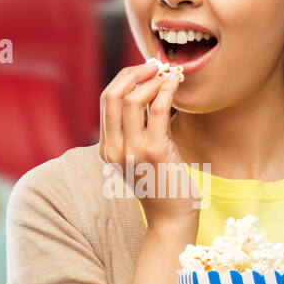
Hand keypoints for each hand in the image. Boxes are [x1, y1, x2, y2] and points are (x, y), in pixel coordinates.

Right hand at [99, 58, 199, 230]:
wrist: (171, 218)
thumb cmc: (162, 184)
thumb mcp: (140, 156)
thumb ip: (136, 131)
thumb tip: (147, 91)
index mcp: (107, 148)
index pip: (107, 100)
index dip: (125, 78)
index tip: (145, 69)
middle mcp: (114, 149)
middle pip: (114, 95)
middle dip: (135, 73)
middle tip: (155, 65)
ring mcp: (133, 152)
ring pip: (133, 99)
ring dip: (152, 81)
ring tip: (168, 75)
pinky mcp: (155, 153)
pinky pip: (158, 110)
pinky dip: (167, 90)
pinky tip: (175, 83)